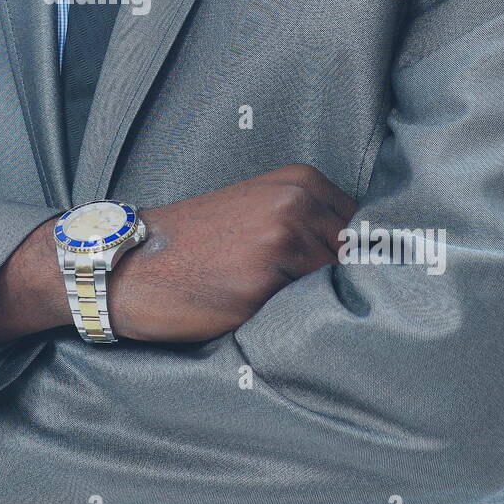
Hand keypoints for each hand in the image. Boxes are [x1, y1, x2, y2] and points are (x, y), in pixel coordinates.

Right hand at [109, 164, 355, 342]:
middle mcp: (296, 201)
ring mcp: (282, 236)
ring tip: (284, 310)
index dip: (366, 263)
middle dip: (350, 286)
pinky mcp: (264, 278)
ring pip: (339, 288)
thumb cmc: (194, 246)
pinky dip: (301, 322)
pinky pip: (309, 311)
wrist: (129, 264)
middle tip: (319, 306)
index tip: (354, 284)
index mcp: (300, 181)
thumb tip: (374, 266)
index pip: (371, 229)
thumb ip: (312, 228)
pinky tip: (269, 318)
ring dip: (325, 307)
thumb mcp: (258, 214)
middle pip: (363, 260)